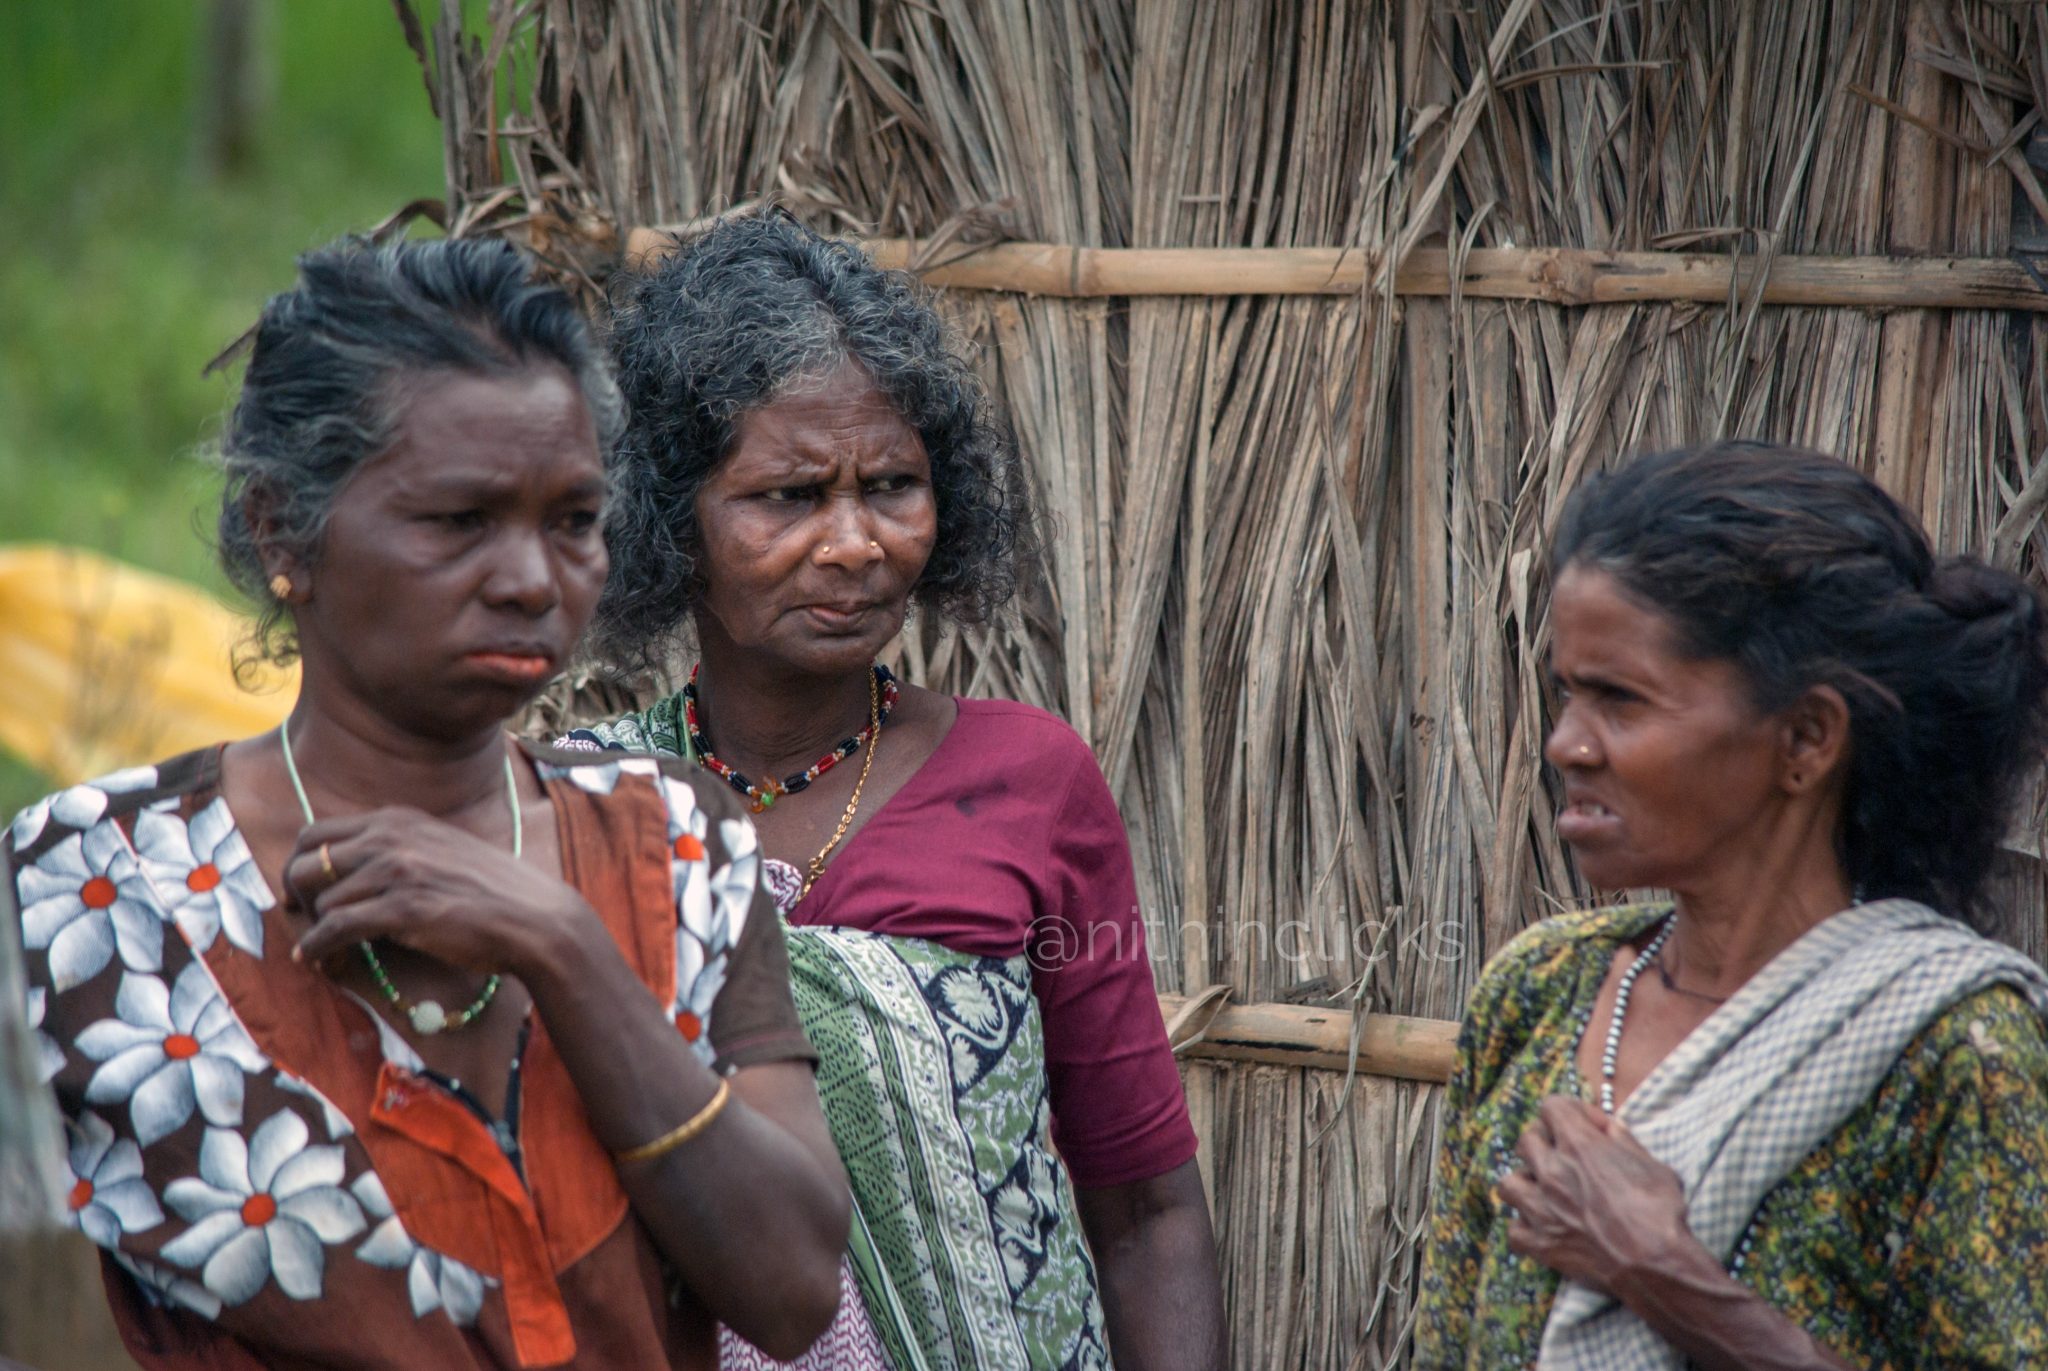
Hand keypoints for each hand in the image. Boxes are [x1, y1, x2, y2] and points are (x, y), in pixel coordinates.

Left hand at [285, 808, 591, 980]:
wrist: (534, 918)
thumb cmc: (492, 892)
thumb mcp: (440, 849)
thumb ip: (399, 849)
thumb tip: (355, 869)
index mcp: (398, 820)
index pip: (317, 833)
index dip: (300, 864)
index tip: (303, 891)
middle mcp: (391, 838)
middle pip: (307, 862)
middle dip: (297, 894)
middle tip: (304, 919)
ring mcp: (396, 872)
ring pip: (321, 900)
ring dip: (315, 930)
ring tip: (322, 951)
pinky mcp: (402, 910)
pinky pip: (335, 928)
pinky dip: (318, 947)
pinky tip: (316, 960)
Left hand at [1497, 1095, 1695, 1292]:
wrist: (1654, 1263)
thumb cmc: (1660, 1212)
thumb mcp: (1652, 1164)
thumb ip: (1624, 1141)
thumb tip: (1610, 1126)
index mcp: (1579, 1146)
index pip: (1552, 1106)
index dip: (1571, 1111)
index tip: (1589, 1127)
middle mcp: (1552, 1172)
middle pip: (1525, 1141)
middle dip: (1544, 1142)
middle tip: (1563, 1155)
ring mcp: (1541, 1208)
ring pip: (1508, 1184)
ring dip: (1525, 1184)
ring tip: (1544, 1192)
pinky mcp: (1540, 1243)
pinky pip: (1513, 1230)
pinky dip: (1524, 1228)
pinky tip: (1542, 1228)